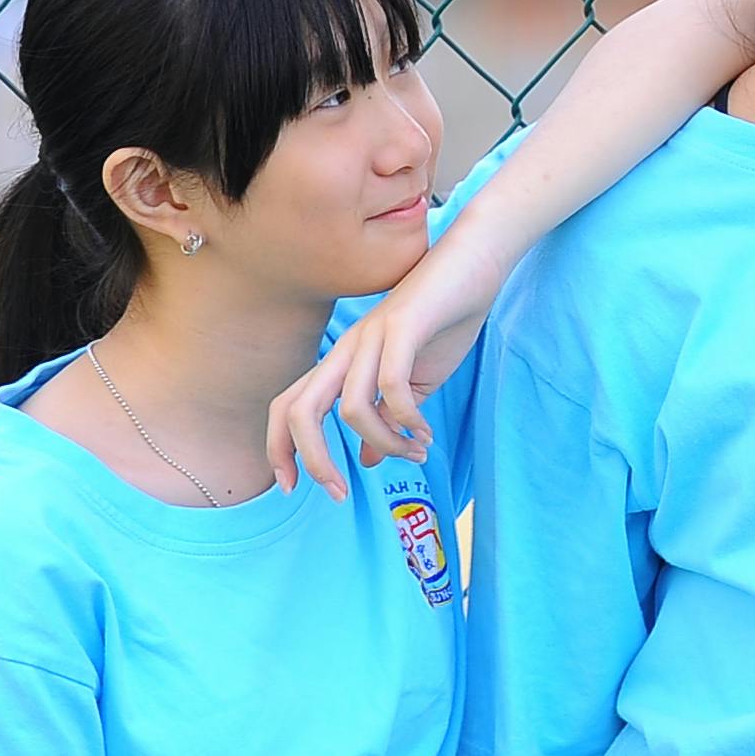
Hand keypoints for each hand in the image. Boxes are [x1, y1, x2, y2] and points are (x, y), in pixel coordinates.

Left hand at [267, 241, 495, 492]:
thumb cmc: (445, 320)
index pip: (287, 407)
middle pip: (298, 410)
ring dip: (382, 443)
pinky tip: (426, 430)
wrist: (474, 263)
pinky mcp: (403, 326)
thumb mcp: (415, 382)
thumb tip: (366, 459)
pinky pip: (391, 385)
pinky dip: (407, 418)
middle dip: (312, 460)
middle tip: (340, 493)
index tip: (295, 489)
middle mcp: (346, 350)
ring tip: (415, 451)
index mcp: (342, 362)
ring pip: (349, 407)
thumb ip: (387, 418)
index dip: (279, 450)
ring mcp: (371, 337)